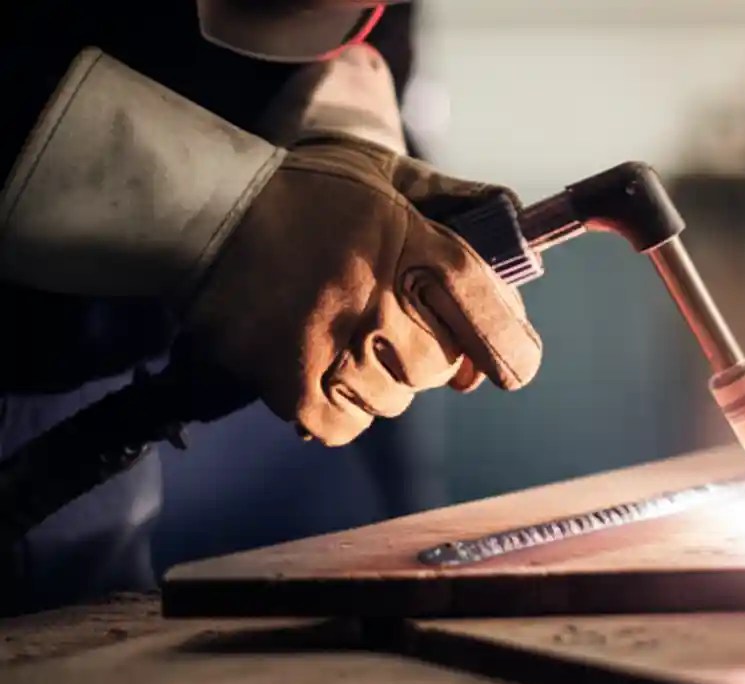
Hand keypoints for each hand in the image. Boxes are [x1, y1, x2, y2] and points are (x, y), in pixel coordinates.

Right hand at [184, 133, 541, 445]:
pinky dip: (342, 411)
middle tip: (392, 325)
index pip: (491, 313)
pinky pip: (346, 426)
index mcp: (418, 248)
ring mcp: (339, 348)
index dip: (511, 346)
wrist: (207, 212)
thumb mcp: (388, 176)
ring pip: (396, 399)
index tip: (513, 367)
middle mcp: (385, 303)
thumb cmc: (305, 192)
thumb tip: (518, 221)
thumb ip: (455, 199)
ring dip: (380, 381)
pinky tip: (324, 373)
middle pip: (441, 365)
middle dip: (429, 354)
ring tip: (346, 339)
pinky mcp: (294, 385)